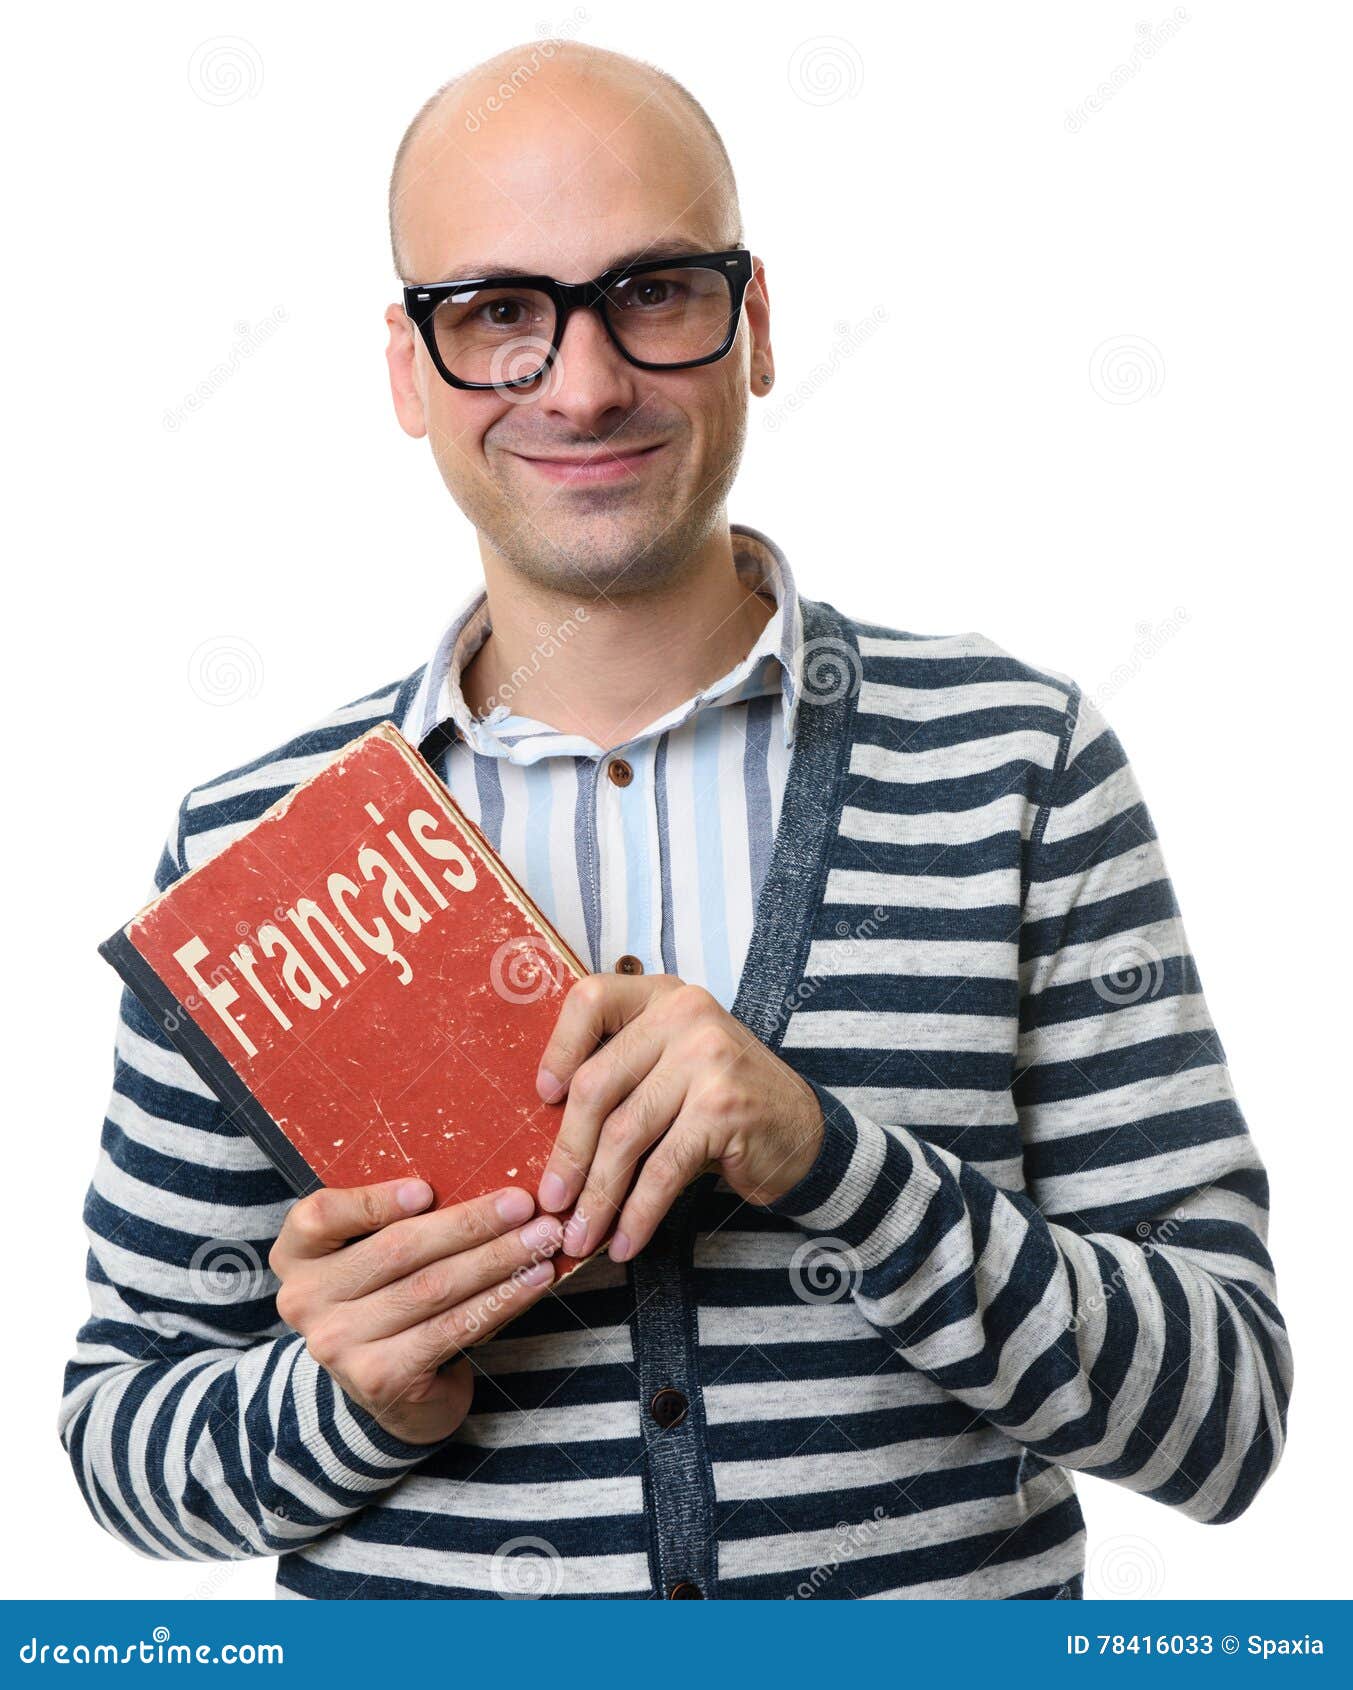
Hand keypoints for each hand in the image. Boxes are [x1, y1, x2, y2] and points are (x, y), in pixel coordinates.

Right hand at [269, 1178, 562, 1444]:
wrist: (388, 1388)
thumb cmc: (389, 1294)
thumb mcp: (374, 1251)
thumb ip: (400, 1217)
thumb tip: (482, 1179)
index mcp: (297, 1254)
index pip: (321, 1215)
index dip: (375, 1200)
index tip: (429, 1189)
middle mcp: (305, 1300)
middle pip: (397, 1249)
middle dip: (470, 1223)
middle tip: (524, 1204)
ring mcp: (338, 1344)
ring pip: (432, 1289)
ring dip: (497, 1259)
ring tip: (542, 1239)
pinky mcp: (379, 1379)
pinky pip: (452, 1329)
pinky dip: (501, 1301)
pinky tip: (534, 1281)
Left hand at [533, 976, 823, 1262]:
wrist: (802, 1129)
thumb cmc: (720, 1101)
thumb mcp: (672, 1065)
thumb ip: (622, 1075)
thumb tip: (552, 1147)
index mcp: (661, 996)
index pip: (592, 1000)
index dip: (559, 1048)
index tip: (544, 1097)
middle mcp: (684, 1016)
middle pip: (598, 1084)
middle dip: (569, 1153)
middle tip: (553, 1200)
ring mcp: (707, 1058)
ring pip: (625, 1134)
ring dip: (598, 1196)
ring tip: (582, 1234)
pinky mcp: (723, 1108)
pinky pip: (662, 1170)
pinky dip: (638, 1214)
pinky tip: (625, 1241)